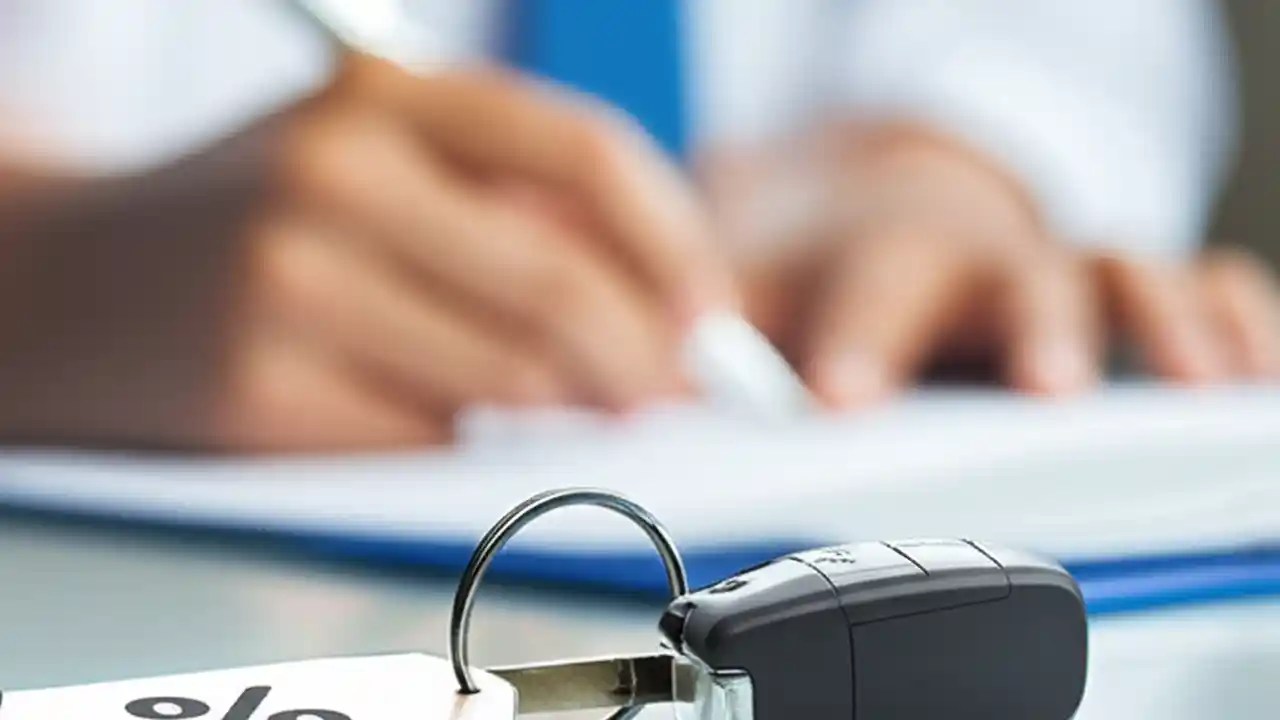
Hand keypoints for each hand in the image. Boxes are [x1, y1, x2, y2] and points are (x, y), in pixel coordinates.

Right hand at [0, 55, 729, 451]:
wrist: (67, 281)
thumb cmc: (249, 217)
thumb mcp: (371, 160)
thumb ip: (504, 210)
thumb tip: (657, 314)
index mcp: (384, 93)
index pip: (585, 156)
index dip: (675, 246)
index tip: (710, 315)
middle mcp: (337, 173)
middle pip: (561, 286)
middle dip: (643, 361)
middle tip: (665, 394)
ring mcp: (291, 283)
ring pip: (511, 380)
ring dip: (563, 410)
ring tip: (564, 406)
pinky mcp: (260, 392)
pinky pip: (432, 440)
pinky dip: (468, 446)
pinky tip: (445, 418)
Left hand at [719, 124, 1279, 406]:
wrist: (868, 209)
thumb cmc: (816, 274)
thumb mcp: (749, 302)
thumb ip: (712, 348)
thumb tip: (647, 400)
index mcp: (878, 256)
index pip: (869, 285)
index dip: (861, 339)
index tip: (843, 397)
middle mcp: (978, 256)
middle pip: (1010, 274)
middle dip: (1029, 329)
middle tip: (1045, 391)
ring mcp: (1054, 268)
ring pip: (1118, 274)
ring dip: (1159, 326)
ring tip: (1200, 389)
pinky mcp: (1115, 289)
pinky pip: (1198, 284)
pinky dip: (1232, 321)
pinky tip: (1252, 375)